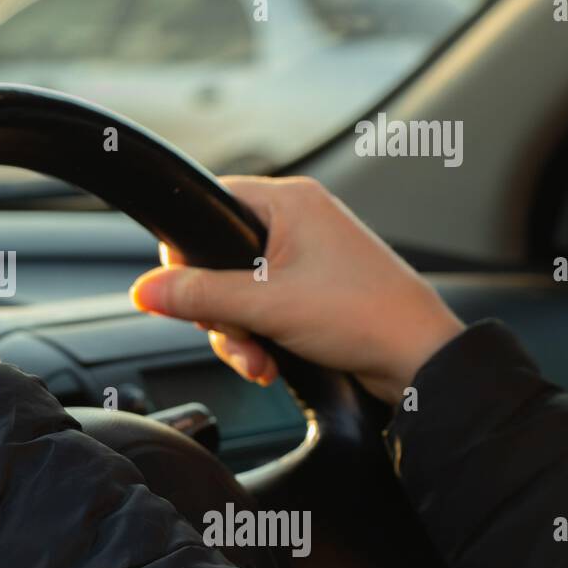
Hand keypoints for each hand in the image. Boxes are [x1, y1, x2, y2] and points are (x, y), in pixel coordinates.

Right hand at [129, 176, 463, 404]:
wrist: (422, 363)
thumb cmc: (366, 317)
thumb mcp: (266, 307)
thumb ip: (198, 296)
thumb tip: (144, 289)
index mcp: (289, 203)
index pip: (208, 206)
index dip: (186, 252)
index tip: (184, 291)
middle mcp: (296, 223)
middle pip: (216, 259)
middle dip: (217, 310)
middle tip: (234, 332)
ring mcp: (304, 260)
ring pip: (235, 292)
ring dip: (237, 333)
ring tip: (257, 359)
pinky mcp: (311, 293)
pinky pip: (260, 310)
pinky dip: (257, 339)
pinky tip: (269, 364)